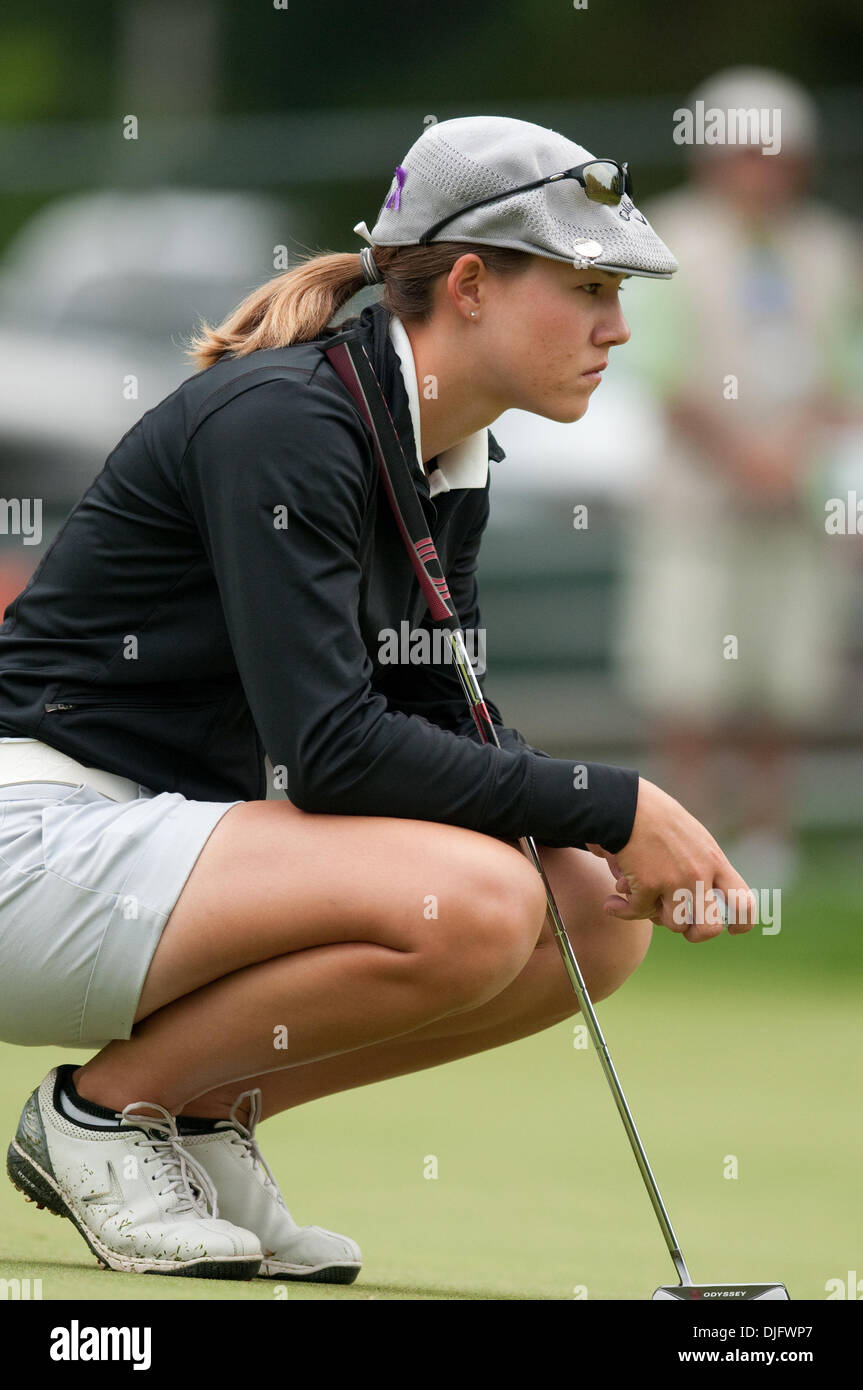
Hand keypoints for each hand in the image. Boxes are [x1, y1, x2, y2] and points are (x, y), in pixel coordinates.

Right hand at [586, 778, 756, 942]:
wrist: (626, 805)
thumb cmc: (658, 819)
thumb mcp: (695, 839)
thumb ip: (704, 868)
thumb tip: (700, 904)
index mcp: (715, 861)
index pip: (743, 903)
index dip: (741, 923)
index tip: (732, 930)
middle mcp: (699, 874)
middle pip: (710, 928)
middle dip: (695, 934)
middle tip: (684, 927)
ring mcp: (674, 881)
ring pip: (673, 924)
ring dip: (655, 915)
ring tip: (644, 898)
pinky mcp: (647, 884)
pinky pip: (638, 912)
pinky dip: (622, 910)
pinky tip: (613, 903)